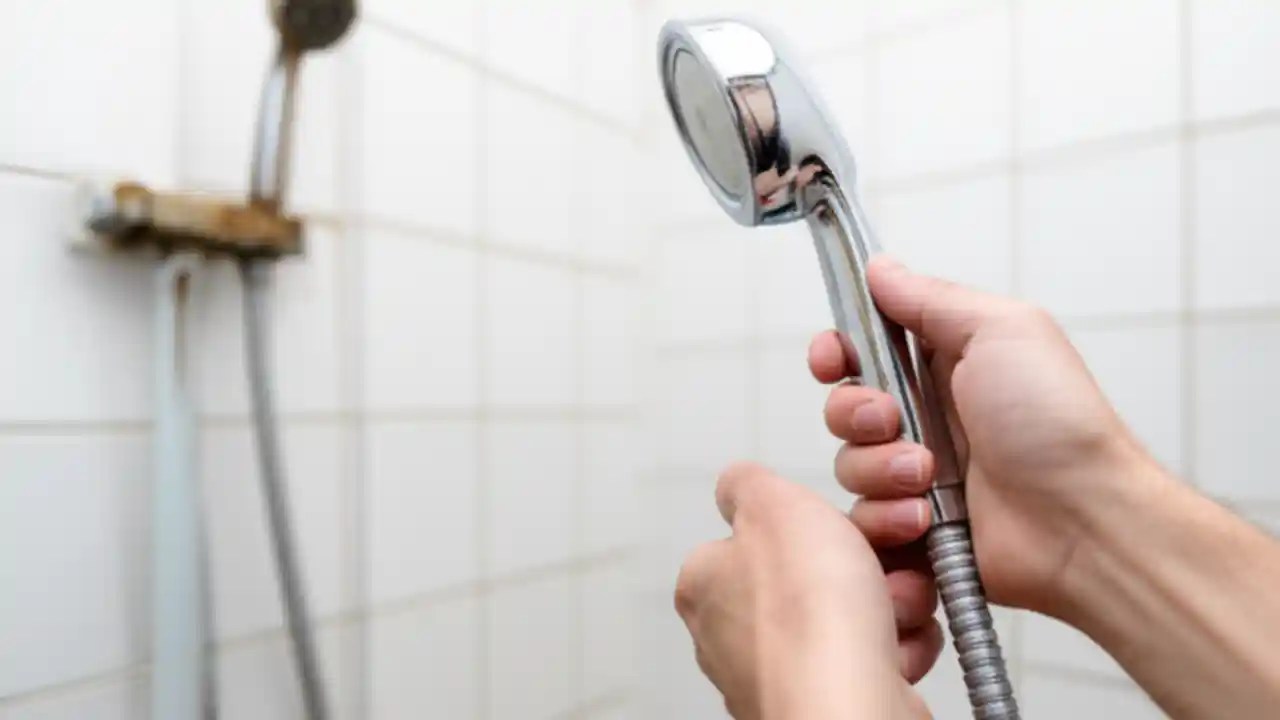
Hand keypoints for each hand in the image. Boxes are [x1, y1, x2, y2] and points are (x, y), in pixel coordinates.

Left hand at [675, 462, 934, 719]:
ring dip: (892, 603)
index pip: (758, 535)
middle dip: (864, 564)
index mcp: (707, 584)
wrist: (849, 706)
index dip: (810, 523)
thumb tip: (738, 485)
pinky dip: (900, 650)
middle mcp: (735, 635)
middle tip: (884, 561)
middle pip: (815, 574)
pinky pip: (879, 661)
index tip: (838, 521)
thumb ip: (748, 484)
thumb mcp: (771, 503)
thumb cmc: (807, 612)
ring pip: (854, 616)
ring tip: (896, 608)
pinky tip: (898, 652)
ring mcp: (782, 674)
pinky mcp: (830, 704)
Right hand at [809, 257, 1153, 616]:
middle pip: (845, 410)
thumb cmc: (1056, 421)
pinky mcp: (915, 529)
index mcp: (943, 366)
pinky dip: (885, 521)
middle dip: (855, 415)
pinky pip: (864, 524)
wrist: (1083, 521)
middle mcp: (926, 419)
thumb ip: (931, 299)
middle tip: (893, 423)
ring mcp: (919, 477)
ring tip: (926, 480)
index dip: (837, 354)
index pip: (863, 351)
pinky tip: (923, 520)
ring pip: (850, 467)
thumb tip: (879, 267)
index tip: (834, 360)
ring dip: (878, 471)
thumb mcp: (1001, 332)